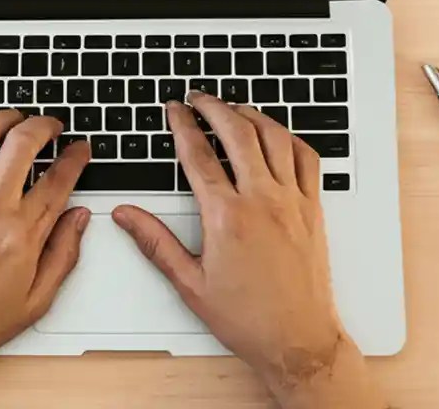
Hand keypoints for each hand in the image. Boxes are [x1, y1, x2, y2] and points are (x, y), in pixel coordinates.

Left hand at [0, 109, 89, 406]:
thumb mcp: (36, 301)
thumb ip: (63, 254)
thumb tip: (79, 218)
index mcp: (22, 233)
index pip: (59, 179)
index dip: (76, 157)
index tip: (81, 149)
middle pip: (24, 142)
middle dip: (44, 125)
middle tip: (52, 126)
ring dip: (5, 117)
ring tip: (16, 117)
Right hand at [112, 93, 385, 408]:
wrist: (298, 340)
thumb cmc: (248, 318)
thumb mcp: (190, 283)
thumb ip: (155, 243)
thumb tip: (125, 216)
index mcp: (226, 217)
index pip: (199, 155)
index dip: (182, 125)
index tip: (174, 109)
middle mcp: (262, 201)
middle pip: (237, 133)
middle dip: (214, 107)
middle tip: (198, 97)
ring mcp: (292, 202)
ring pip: (274, 138)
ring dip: (251, 115)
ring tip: (233, 108)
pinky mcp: (313, 209)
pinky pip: (306, 159)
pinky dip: (290, 138)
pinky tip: (278, 135)